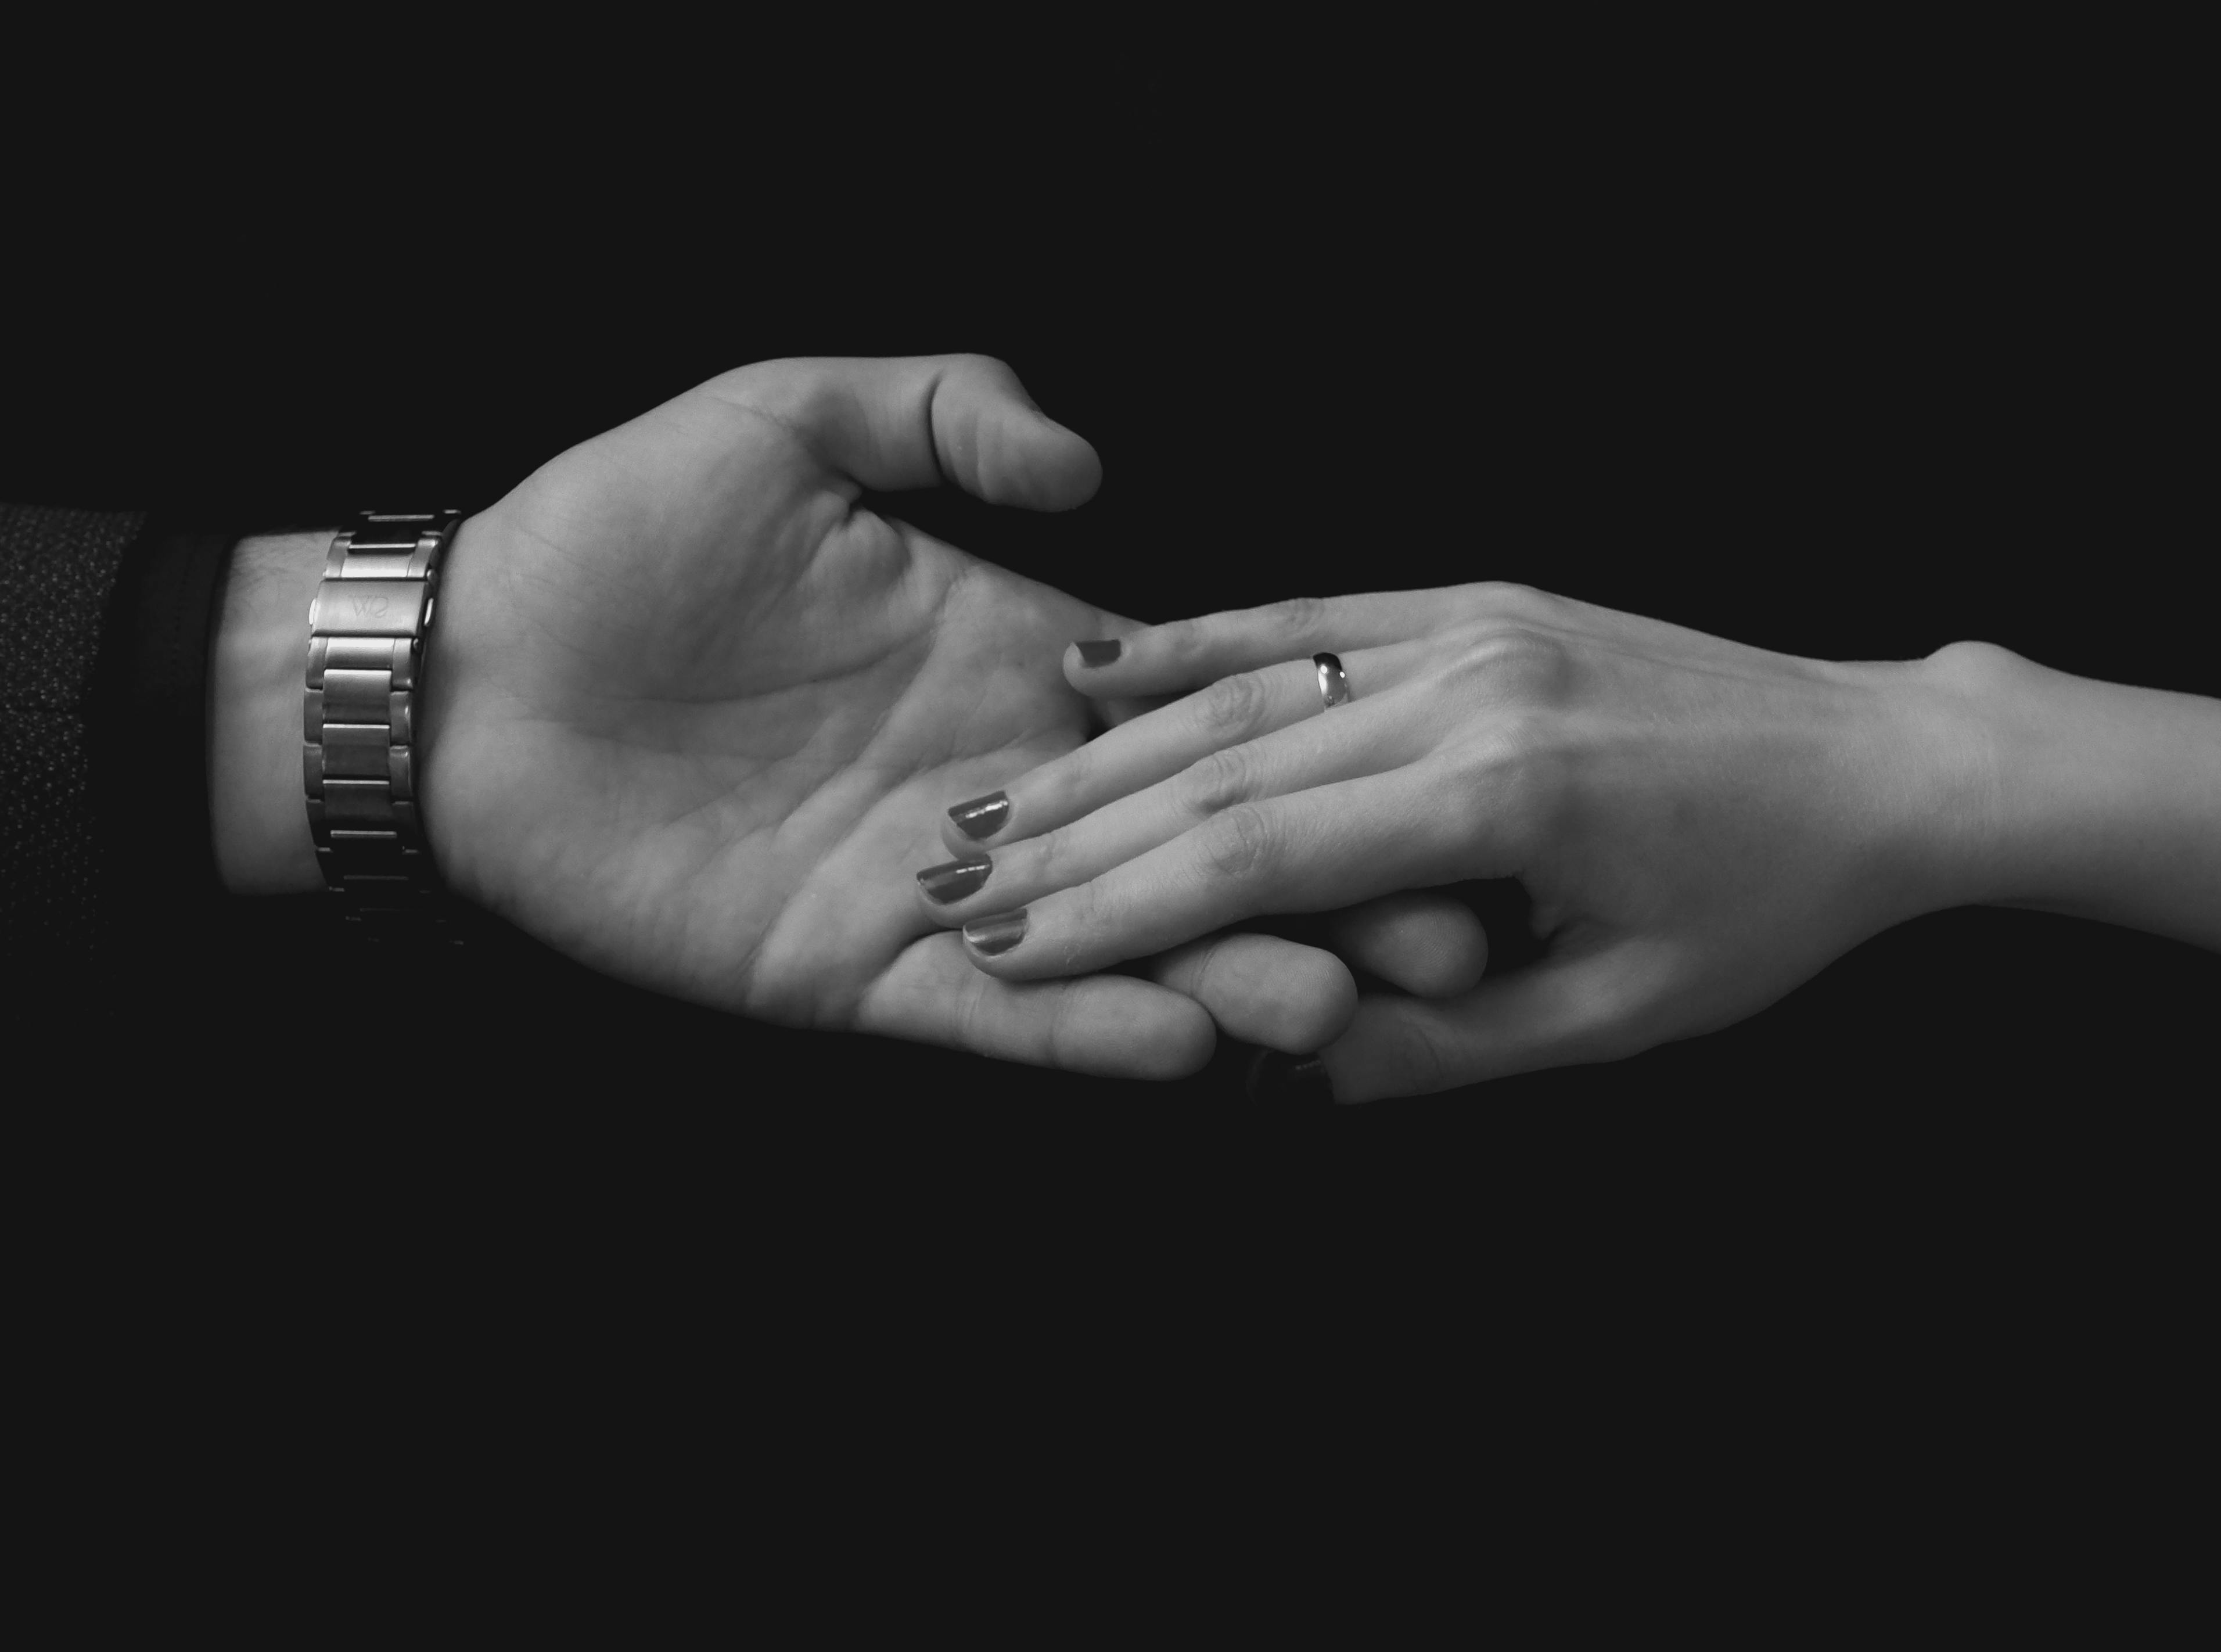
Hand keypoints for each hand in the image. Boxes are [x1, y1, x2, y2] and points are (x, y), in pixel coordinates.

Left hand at [414, 357, 1356, 1076]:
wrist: (467, 668)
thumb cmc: (612, 534)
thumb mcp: (783, 422)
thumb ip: (938, 415)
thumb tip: (1087, 464)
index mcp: (1000, 658)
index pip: (1179, 718)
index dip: (1295, 755)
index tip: (1421, 783)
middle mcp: (992, 784)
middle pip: (1180, 849)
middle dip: (1310, 893)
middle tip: (1443, 940)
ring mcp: (931, 891)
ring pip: (1109, 951)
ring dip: (1222, 981)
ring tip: (1337, 1011)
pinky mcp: (851, 974)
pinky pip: (988, 1017)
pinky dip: (1077, 1035)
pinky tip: (1172, 1044)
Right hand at [917, 583, 2003, 1097]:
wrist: (1877, 761)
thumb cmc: (1760, 911)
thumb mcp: (1617, 1015)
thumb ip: (1446, 1048)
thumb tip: (1287, 1064)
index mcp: (1501, 803)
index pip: (1257, 862)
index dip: (1115, 911)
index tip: (1000, 946)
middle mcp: (1469, 693)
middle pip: (1223, 769)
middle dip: (1070, 832)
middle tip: (945, 874)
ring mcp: (1472, 628)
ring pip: (1247, 690)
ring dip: (1104, 750)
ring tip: (986, 794)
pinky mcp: (1480, 597)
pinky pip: (1311, 614)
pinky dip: (1199, 644)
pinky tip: (1101, 669)